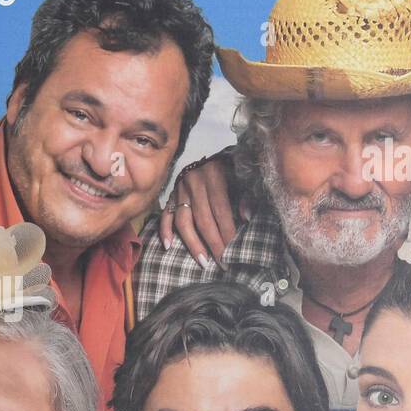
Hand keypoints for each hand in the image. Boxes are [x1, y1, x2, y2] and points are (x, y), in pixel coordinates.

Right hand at [158, 152, 248, 267]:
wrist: (207, 147)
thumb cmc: (228, 164)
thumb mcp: (240, 173)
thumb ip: (245, 194)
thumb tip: (246, 218)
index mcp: (214, 175)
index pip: (221, 211)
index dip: (227, 232)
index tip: (233, 251)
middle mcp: (194, 182)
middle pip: (203, 220)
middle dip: (213, 244)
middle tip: (222, 263)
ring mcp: (179, 189)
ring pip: (184, 221)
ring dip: (193, 243)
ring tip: (203, 261)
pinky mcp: (170, 194)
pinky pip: (165, 215)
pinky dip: (165, 230)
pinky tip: (168, 246)